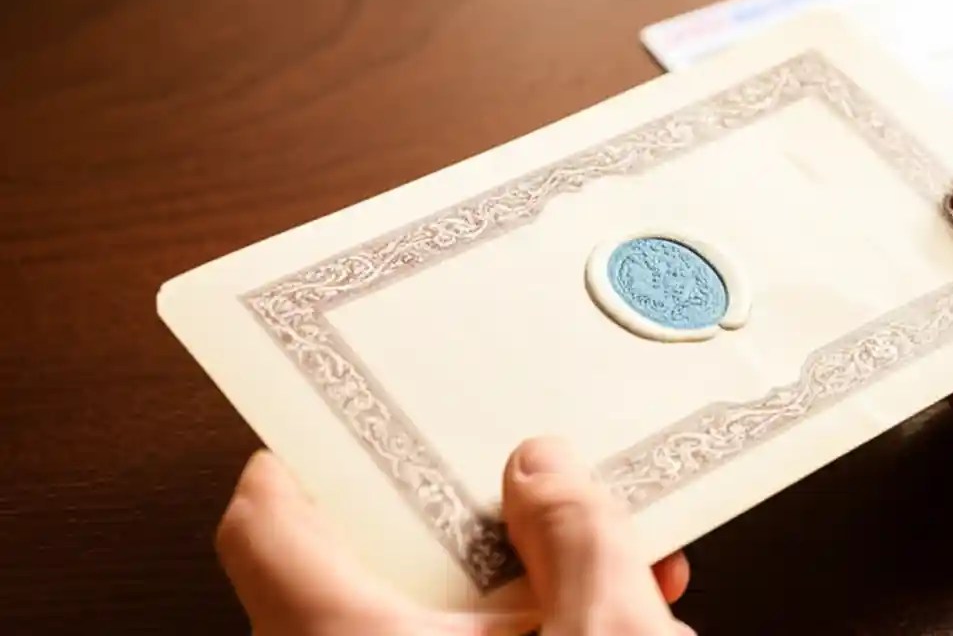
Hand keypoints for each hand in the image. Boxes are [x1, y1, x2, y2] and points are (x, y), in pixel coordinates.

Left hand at [216, 439, 692, 634]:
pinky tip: (603, 621)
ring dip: (507, 582)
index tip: (342, 420)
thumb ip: (578, 533)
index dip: (299, 456)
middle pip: (360, 566)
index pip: (266, 523)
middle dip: (454, 520)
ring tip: (589, 557)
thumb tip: (546, 473)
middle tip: (508, 482)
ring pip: (420, 626)